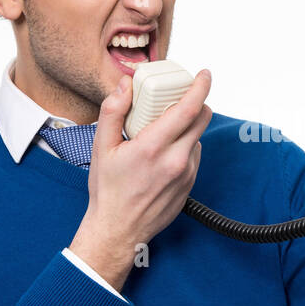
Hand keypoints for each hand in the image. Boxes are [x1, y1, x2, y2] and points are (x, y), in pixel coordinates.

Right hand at [70, 69, 212, 288]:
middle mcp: (176, 160)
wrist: (118, 231)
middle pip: (203, 118)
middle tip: (179, 98)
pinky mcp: (190, 185)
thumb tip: (125, 86)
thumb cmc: (108, 191)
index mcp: (153, 147)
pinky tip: (162, 156)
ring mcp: (186, 174)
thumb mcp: (101, 148)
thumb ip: (113, 111)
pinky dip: (183, 147)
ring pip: (197, 137)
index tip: (204, 75)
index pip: (189, 109)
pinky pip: (193, 156)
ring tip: (160, 135)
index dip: (200, 86)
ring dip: (186, 128)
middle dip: (196, 102)